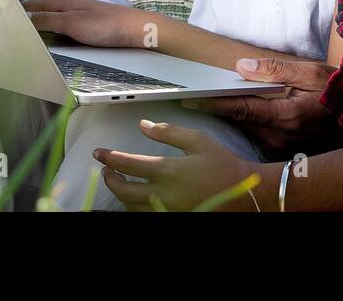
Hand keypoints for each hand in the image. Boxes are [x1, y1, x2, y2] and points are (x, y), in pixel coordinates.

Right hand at [21, 0, 146, 47]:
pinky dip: (45, 35)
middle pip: (33, 14)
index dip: (13, 16)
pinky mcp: (76, 25)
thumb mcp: (71, 23)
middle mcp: (61, 5)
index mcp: (57, 0)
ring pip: (43, 22)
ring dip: (33, 31)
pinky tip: (42, 44)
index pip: (26, 6)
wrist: (133, 30)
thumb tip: (20, 18)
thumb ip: (45, 20)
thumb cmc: (105, 25)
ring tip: (19, 43)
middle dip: (21, 25)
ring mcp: (69, 14)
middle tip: (6, 39)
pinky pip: (53, 28)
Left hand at [94, 119, 262, 211]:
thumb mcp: (197, 140)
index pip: (127, 164)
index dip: (109, 158)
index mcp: (168, 171)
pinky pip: (145, 215)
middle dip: (109, 179)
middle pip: (123, 191)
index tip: (98, 152)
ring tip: (119, 180)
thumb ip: (168, 132)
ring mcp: (167, 210)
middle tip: (106, 169)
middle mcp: (163, 194)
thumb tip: (143, 125)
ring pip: (131, 207)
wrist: (244, 194)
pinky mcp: (173, 217)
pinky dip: (135, 205)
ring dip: (120, 194)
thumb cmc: (222, 164)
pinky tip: (136, 196)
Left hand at [184, 57, 342, 159]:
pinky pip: (260, 137)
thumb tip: (241, 68)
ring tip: (221, 98)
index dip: (212, 104)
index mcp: (285, 115)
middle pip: (240, 121)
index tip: (189, 99)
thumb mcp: (309, 71)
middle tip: (200, 92)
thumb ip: (274, 69)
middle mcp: (281, 136)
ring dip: (237, 116)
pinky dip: (251, 124)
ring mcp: (284, 147)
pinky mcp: (286, 151)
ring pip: (248, 130)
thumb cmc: (336, 90)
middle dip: (221, 107)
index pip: (239, 109)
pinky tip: (250, 111)